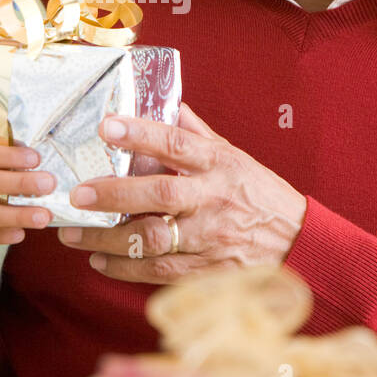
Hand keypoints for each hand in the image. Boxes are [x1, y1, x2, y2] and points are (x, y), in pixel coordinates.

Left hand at [56, 103, 306, 282]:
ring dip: (108, 239)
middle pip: (159, 194)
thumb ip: (199, 136)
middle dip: (113, 195)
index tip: (107, 127)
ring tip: (76, 235)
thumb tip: (170, 105)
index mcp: (220, 164)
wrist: (300, 245)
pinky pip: (160, 271)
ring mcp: (212, 238)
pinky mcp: (210, 271)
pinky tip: (102, 260)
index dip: (141, 133)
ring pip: (153, 239)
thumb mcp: (236, 158)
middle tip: (78, 195)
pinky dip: (126, 268)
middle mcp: (214, 199)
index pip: (176, 143)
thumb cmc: (261, 196)